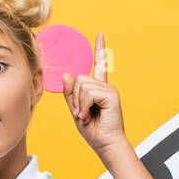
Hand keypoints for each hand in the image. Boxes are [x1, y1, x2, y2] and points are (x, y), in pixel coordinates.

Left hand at [61, 33, 126, 153]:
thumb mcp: (76, 110)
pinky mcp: (111, 94)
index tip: (100, 34)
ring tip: (86, 115)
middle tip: (81, 113)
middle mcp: (105, 86)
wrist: (105, 143)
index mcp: (98, 89)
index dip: (100, 49)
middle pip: (79, 79)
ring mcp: (109, 89)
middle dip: (75, 98)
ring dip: (79, 104)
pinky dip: (84, 106)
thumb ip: (71, 94)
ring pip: (82, 86)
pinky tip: (90, 115)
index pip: (99, 65)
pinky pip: (88, 93)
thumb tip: (67, 74)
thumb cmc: (93, 130)